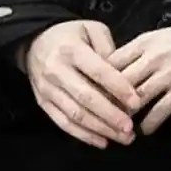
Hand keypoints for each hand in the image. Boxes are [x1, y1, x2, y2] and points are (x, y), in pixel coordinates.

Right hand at [25, 20, 139, 148]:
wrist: (34, 41)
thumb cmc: (69, 36)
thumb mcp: (91, 29)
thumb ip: (109, 48)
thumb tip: (124, 77)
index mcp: (71, 50)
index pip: (98, 72)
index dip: (118, 88)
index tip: (136, 103)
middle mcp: (56, 71)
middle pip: (86, 98)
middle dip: (111, 116)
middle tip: (130, 128)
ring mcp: (47, 89)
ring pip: (75, 114)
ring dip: (101, 129)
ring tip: (122, 137)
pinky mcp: (42, 102)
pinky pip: (63, 123)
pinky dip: (83, 135)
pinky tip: (102, 142)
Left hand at [110, 19, 170, 133]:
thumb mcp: (161, 36)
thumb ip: (140, 51)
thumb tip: (119, 68)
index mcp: (144, 42)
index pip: (110, 63)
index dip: (99, 81)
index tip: (95, 95)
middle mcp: (151, 57)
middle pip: (117, 83)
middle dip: (108, 102)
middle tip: (103, 117)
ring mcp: (168, 74)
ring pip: (135, 99)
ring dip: (126, 116)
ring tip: (121, 127)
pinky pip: (159, 111)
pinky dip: (149, 124)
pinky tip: (145, 130)